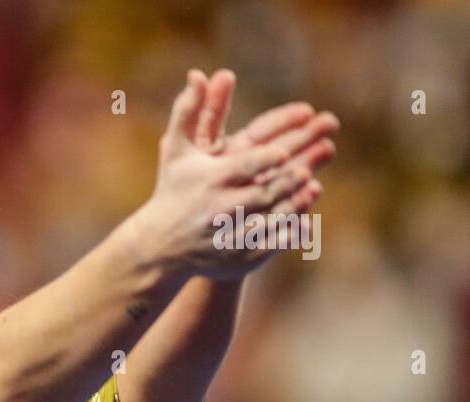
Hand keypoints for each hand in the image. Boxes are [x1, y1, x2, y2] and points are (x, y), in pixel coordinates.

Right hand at [124, 69, 338, 280]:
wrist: (160, 246)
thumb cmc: (173, 190)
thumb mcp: (176, 151)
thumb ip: (189, 112)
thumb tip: (198, 74)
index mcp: (208, 181)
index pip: (241, 168)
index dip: (264, 160)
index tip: (284, 151)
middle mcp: (218, 210)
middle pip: (261, 192)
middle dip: (286, 180)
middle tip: (307, 168)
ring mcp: (229, 236)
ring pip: (270, 218)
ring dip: (293, 204)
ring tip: (311, 187)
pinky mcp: (238, 258)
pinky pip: (270, 244)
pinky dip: (289, 231)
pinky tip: (303, 218)